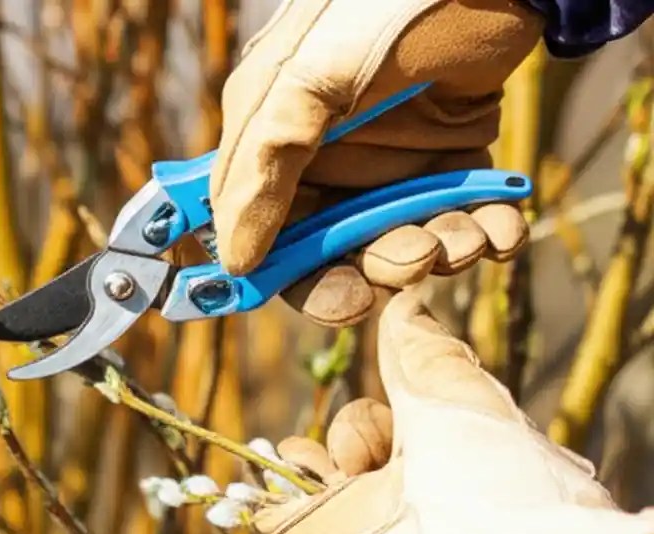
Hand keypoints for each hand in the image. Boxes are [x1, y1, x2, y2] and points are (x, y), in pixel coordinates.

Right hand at [210, 0, 540, 325]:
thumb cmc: (376, 5)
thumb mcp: (301, 82)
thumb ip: (263, 169)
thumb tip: (235, 262)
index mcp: (270, 144)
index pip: (261, 235)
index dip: (295, 279)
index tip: (341, 302)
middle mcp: (323, 162)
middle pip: (335, 253)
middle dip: (378, 268)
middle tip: (413, 258)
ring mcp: (386, 162)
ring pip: (403, 241)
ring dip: (439, 249)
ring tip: (467, 232)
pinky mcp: (450, 155)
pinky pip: (463, 216)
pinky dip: (487, 231)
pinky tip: (501, 225)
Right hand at [251, 291, 653, 533]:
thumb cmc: (495, 483)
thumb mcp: (461, 399)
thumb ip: (422, 353)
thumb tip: (406, 295)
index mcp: (444, 453)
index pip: (396, 414)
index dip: (386, 402)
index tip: (382, 380)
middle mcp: (402, 491)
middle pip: (351, 438)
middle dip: (354, 432)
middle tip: (375, 456)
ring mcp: (356, 525)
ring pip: (309, 474)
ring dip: (308, 459)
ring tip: (346, 476)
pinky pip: (270, 513)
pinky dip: (255, 487)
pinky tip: (266, 473)